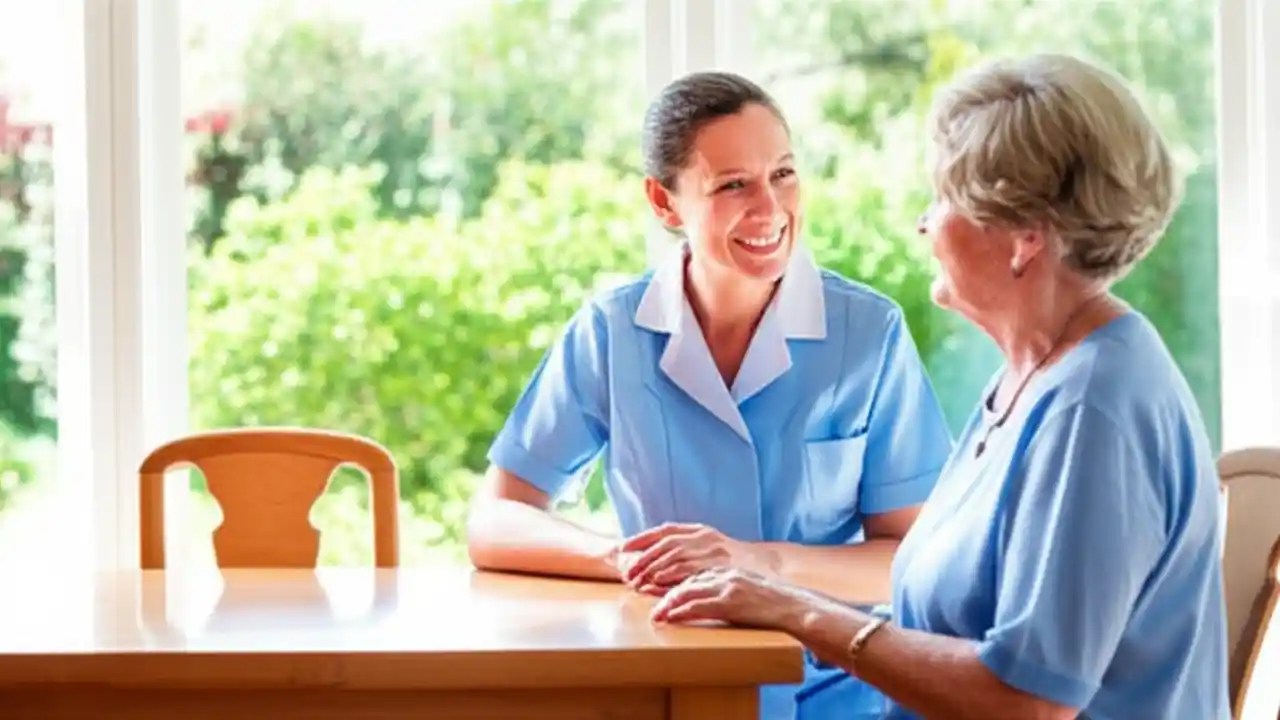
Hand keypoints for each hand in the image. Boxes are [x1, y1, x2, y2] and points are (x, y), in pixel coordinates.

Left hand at [619, 523, 774, 595]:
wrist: (784, 599)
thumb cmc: (752, 582)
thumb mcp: (722, 559)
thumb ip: (697, 555)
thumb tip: (668, 562)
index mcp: (709, 537)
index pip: (670, 532)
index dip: (644, 538)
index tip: (624, 547)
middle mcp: (714, 549)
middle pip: (670, 551)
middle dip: (645, 562)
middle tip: (627, 576)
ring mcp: (721, 573)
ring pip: (679, 573)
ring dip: (656, 583)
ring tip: (639, 590)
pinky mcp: (727, 596)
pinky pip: (695, 598)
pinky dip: (676, 603)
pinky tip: (664, 610)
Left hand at [650, 566, 807, 629]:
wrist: (793, 607)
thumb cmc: (770, 604)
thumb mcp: (745, 590)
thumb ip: (725, 590)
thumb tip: (706, 599)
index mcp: (726, 569)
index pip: (690, 568)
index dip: (668, 576)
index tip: (651, 581)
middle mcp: (723, 573)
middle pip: (683, 576)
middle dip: (660, 584)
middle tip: (642, 592)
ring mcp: (726, 587)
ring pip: (686, 591)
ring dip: (666, 603)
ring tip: (654, 614)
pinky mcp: (730, 602)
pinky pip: (698, 606)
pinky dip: (680, 612)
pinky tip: (669, 618)